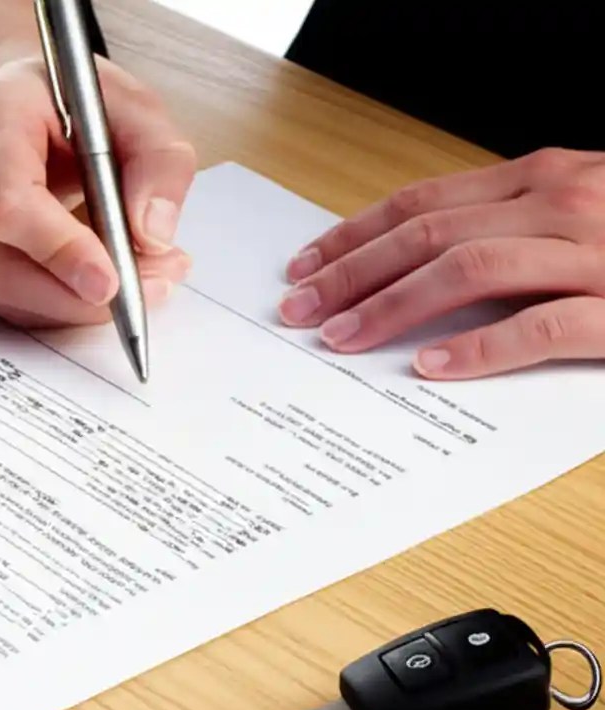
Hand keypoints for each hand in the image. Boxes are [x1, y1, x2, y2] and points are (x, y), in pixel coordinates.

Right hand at [0, 56, 195, 327]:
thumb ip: (159, 164)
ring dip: (71, 304)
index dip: (57, 249)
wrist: (8, 101)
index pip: (7, 200)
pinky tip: (86, 281)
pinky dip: (48, 303)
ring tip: (135, 281)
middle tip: (149, 291)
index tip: (111, 284)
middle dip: (77, 294)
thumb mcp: (135, 109)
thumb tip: (151, 237)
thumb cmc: (67, 103)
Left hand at [277, 148, 604, 378]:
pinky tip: (433, 369)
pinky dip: (482, 348)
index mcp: (543, 178)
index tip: (306, 264)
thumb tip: (415, 257)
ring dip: (393, 306)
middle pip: (428, 233)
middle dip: (351, 273)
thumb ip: (509, 221)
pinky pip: (543, 326)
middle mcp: (562, 203)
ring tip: (341, 338)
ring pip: (470, 269)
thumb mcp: (578, 208)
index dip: (354, 234)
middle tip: (296, 308)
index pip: (423, 201)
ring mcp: (596, 254)